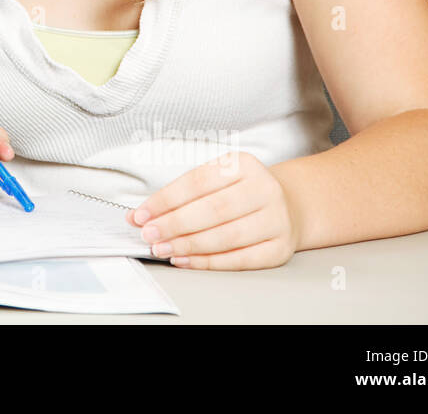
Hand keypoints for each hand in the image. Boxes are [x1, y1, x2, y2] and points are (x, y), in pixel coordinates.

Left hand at [128, 151, 300, 269]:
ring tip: (162, 248)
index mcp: (244, 164)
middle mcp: (264, 189)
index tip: (140, 214)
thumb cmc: (239, 192)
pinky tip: (185, 259)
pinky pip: (240, 258)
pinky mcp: (279, 247)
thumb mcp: (216, 180)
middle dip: (175, 224)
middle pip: (213, 210)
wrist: (287, 206)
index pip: (198, 182)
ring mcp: (276, 219)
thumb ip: (180, 196)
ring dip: (188, 245)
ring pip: (227, 236)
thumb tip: (140, 216)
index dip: (166, 200)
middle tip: (148, 234)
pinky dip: (208, 262)